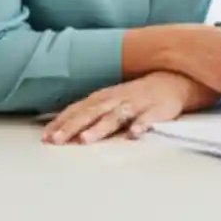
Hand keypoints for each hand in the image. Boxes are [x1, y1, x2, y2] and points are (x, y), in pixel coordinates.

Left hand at [42, 71, 216, 144]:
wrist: (175, 80)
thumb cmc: (138, 94)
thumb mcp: (111, 99)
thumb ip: (90, 111)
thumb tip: (61, 126)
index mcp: (104, 97)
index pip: (79, 109)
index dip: (62, 122)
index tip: (45, 137)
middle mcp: (117, 99)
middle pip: (92, 113)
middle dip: (73, 126)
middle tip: (57, 141)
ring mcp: (137, 103)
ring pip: (116, 116)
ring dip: (100, 127)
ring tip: (86, 140)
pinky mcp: (158, 110)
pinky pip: (149, 118)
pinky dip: (141, 125)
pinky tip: (134, 134)